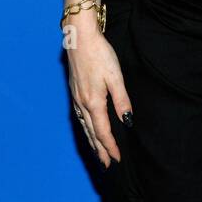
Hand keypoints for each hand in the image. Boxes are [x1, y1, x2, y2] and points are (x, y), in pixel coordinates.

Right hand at [65, 27, 133, 169]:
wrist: (79, 37)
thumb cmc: (99, 54)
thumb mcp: (115, 76)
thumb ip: (122, 100)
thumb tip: (127, 120)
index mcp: (93, 102)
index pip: (102, 131)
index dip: (110, 146)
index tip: (117, 159)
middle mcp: (82, 103)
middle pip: (91, 132)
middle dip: (99, 149)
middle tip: (106, 164)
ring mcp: (76, 97)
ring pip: (84, 125)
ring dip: (91, 140)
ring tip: (97, 152)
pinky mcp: (74, 90)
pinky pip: (79, 116)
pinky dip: (85, 127)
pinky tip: (87, 127)